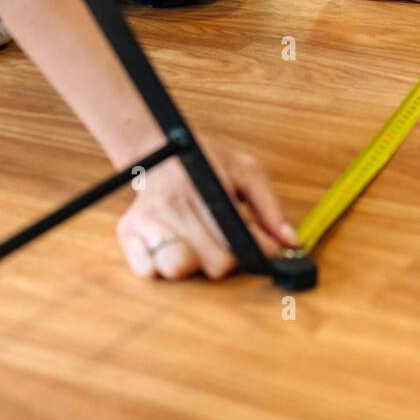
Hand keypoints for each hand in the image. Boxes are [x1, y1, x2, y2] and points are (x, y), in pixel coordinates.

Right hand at [117, 135, 296, 280]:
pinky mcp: (128, 231)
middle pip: (216, 263)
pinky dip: (160, 267)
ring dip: (193, 265)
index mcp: (209, 183)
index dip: (258, 250)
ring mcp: (149, 217)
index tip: (261, 248)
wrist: (159, 148)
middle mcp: (176, 201)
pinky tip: (171, 247)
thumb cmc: (206, 163)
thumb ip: (270, 208)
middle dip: (228, 259)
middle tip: (223, 242)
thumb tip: (291, 243)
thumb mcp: (245, 171)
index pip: (242, 239)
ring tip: (197, 247)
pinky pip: (148, 271)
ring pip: (180, 269)